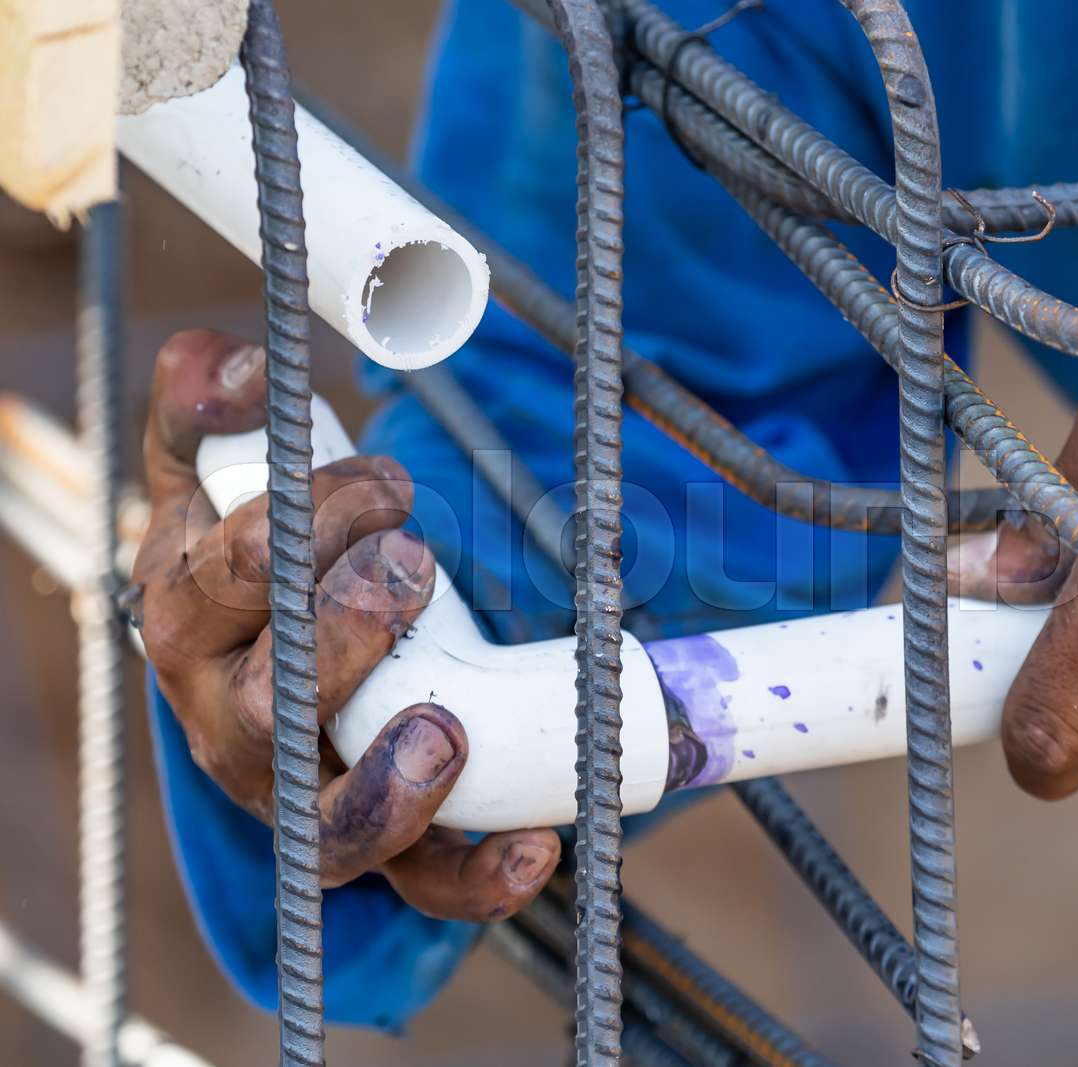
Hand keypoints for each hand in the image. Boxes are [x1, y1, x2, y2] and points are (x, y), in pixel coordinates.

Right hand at [131, 329, 558, 919]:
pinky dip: (477, 876)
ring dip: (388, 781)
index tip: (390, 479)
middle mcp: (232, 724)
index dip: (299, 527)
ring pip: (325, 820)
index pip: (218, 581)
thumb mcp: (221, 481)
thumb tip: (230, 362)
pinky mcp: (376, 845)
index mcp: (192, 622)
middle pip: (267, 703)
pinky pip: (420, 883)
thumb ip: (215, 414)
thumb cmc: (261, 565)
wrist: (282, 665)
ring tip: (445, 728)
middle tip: (417, 561)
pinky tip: (537, 849)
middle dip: (344, 631)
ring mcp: (302, 795)